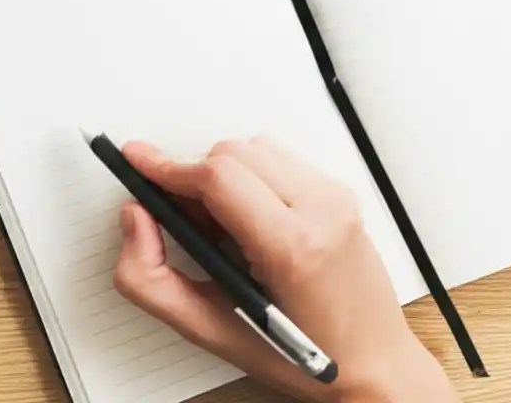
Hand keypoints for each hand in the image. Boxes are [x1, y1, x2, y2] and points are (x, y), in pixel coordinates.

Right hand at [113, 137, 457, 402]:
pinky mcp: (340, 193)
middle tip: (187, 225)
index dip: (166, 166)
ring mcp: (336, 198)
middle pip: (231, 153)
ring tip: (224, 229)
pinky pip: (278, 158)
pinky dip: (251, 178)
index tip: (136, 160)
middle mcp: (322, 211)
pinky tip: (251, 221)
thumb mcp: (211, 332)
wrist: (374, 363)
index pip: (217, 177)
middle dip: (194, 179)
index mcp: (293, 248)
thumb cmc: (305, 357)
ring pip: (253, 148)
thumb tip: (136, 219)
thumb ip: (151, 280)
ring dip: (223, 176)